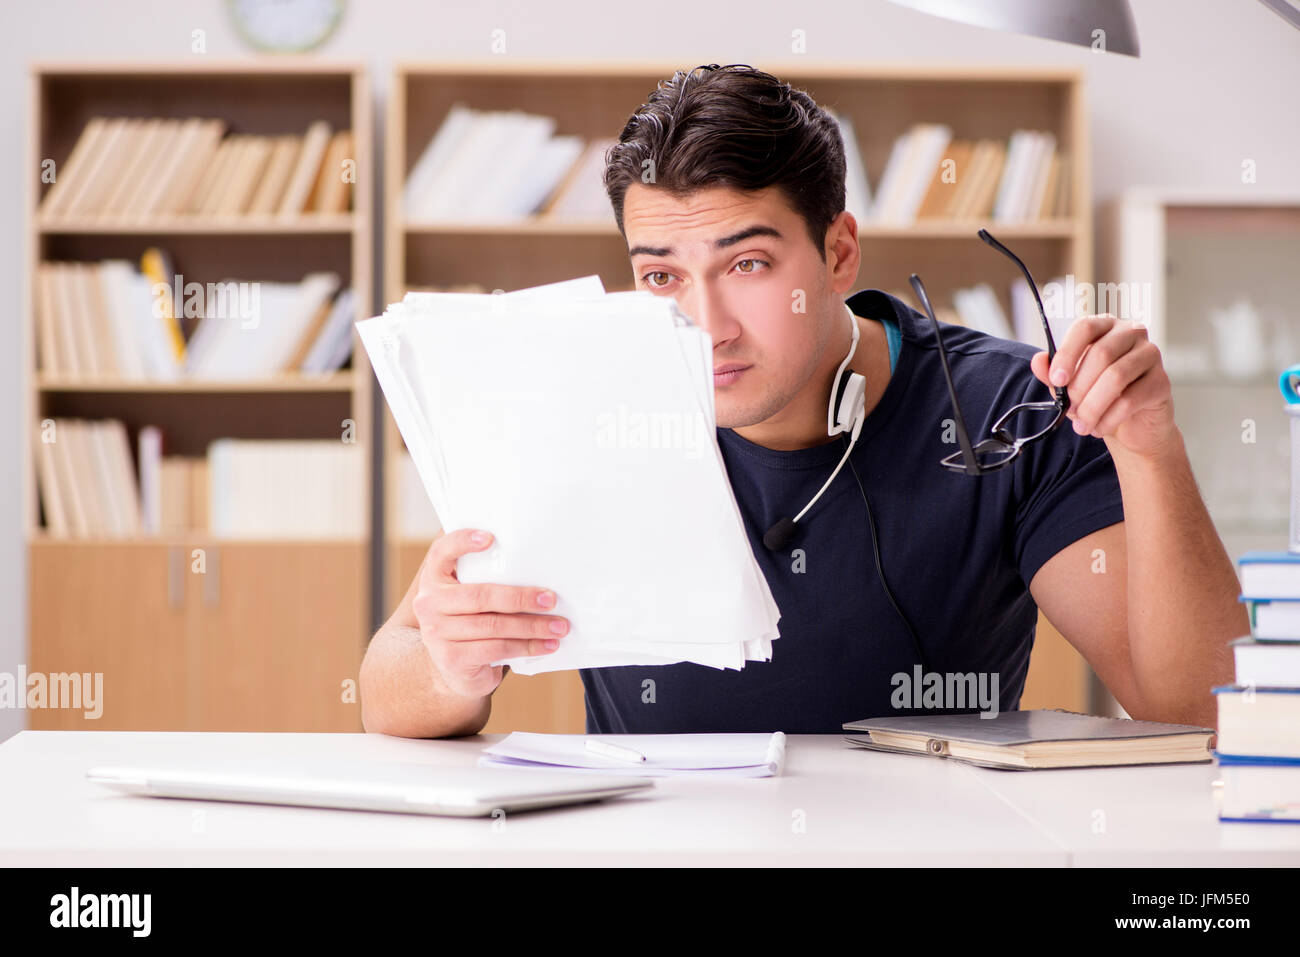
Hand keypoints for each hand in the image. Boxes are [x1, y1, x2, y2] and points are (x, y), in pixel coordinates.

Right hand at [412, 529, 568, 697]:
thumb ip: (487, 580)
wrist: (454, 672)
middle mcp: (429, 604)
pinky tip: (547, 645)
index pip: (442, 552)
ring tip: (559, 626)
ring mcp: (436, 633)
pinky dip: (527, 646)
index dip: (462, 542)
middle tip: (550, 599)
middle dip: (521, 597)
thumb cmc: (473, 625)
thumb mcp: (472, 600)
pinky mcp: (452, 658)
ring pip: (493, 625)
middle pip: (480, 595)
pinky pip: (497, 648)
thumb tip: (537, 566)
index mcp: (434, 579)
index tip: (491, 538)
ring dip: (532, 626)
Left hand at [1030, 314, 1177, 459]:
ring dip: (1092, 406)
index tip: (1056, 379)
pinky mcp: (1162, 381)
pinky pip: (1130, 399)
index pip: (1085, 327)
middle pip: (1101, 354)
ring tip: (1082, 424)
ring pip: (1116, 377)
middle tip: (1070, 408)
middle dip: (1079, 387)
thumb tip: (1038, 361)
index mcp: (1105, 327)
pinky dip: (1108, 418)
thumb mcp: (1070, 385)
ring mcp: (1150, 355)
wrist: (1131, 426)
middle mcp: (1131, 333)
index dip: (1067, 353)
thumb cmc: (1100, 397)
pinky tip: (1099, 428)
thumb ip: (1053, 373)